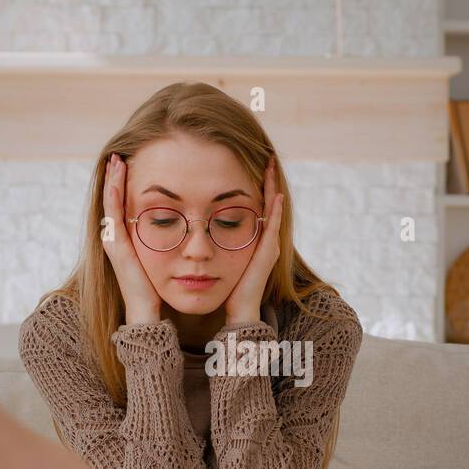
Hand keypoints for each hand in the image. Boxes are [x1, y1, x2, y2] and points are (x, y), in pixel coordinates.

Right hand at [103, 153, 161, 324]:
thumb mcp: (164, 258)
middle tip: (119, 155)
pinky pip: (113, 214)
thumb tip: (186, 227)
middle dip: (115, 177)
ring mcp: (113, 242)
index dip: (123, 185)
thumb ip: (168, 242)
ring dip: (112, 180)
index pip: (122, 206)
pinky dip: (113, 194)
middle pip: (112, 200)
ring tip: (116, 160)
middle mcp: (116, 239)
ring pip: (110, 203)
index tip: (129, 165)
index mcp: (127, 240)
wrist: (148, 312)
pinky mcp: (117, 246)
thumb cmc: (159, 289)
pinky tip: (117, 177)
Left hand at [224, 156, 283, 324]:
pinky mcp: (267, 254)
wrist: (238, 311)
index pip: (253, 206)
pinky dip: (275, 211)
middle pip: (267, 204)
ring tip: (271, 167)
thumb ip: (210, 242)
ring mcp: (268, 246)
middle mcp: (263, 241)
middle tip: (266, 158)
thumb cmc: (225, 288)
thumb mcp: (217, 258)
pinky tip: (276, 195)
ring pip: (272, 211)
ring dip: (272, 188)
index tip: (249, 166)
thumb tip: (192, 226)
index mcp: (251, 240)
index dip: (253, 187)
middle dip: (267, 181)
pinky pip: (272, 227)